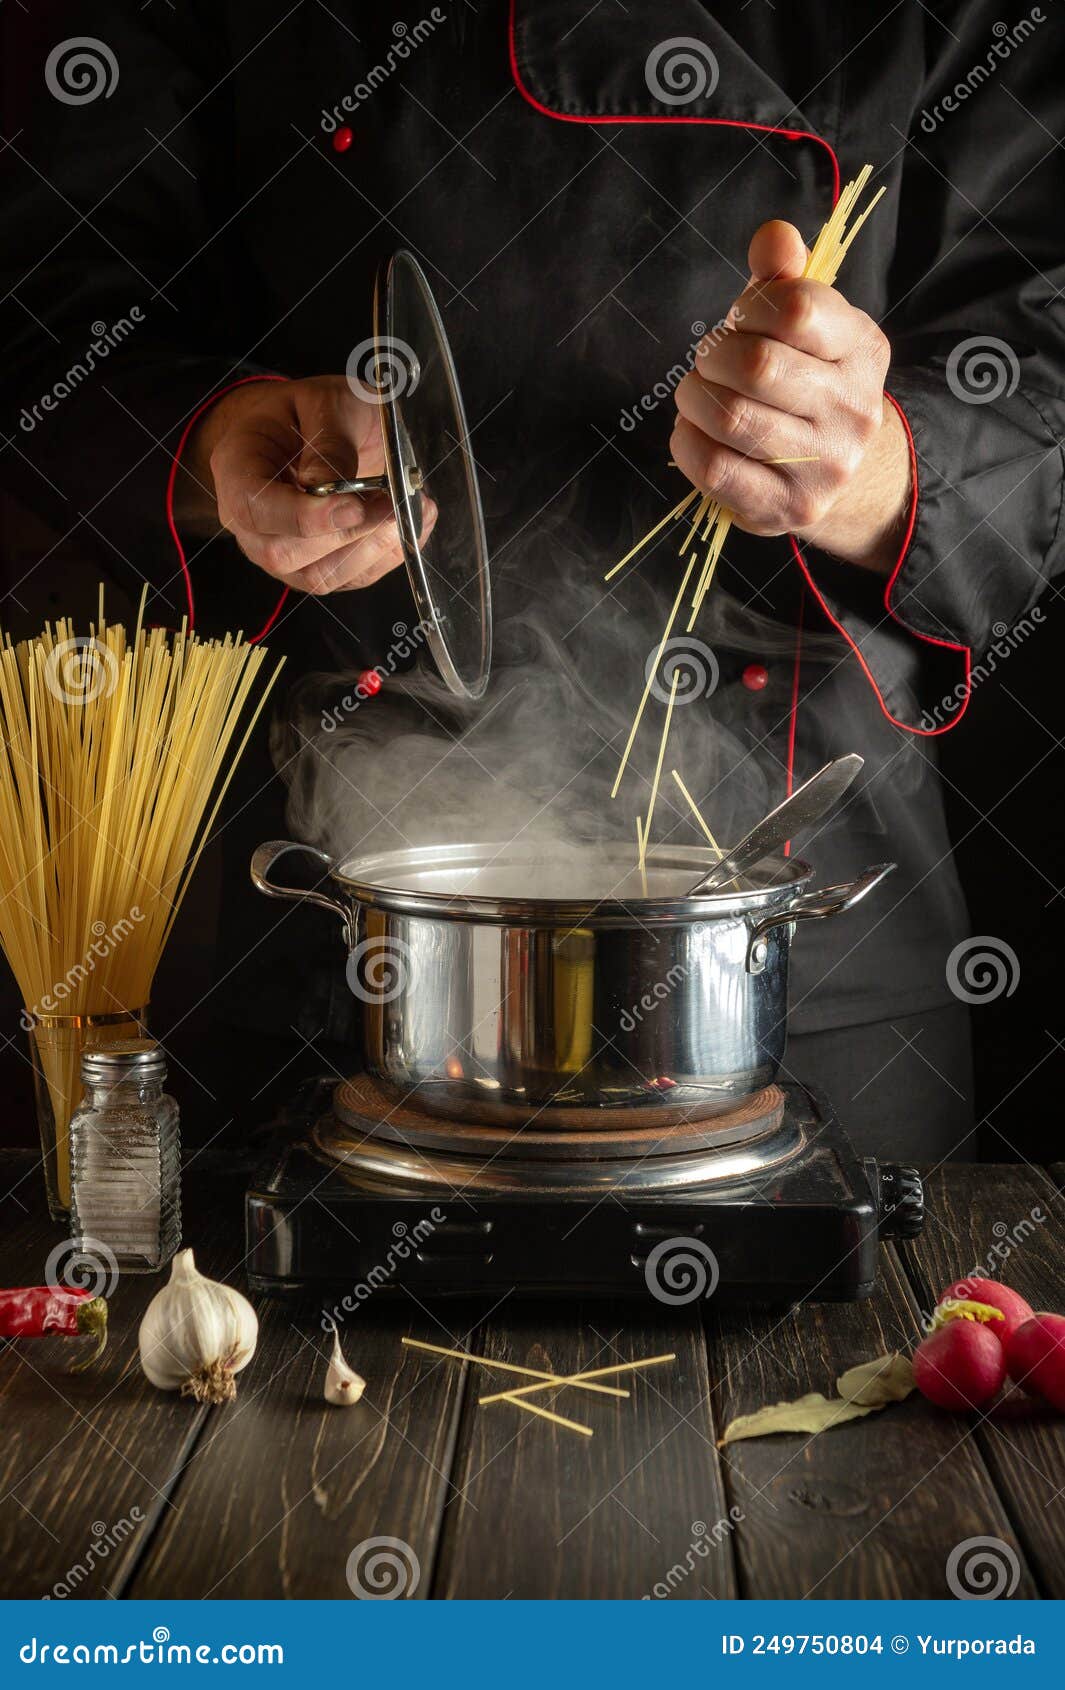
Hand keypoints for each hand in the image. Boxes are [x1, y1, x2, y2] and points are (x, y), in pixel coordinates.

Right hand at [177, 374, 434, 593]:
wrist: (310, 428)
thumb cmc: (309, 412)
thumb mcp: (324, 403)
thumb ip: (329, 442)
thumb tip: (331, 489)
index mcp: (238, 470)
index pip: (256, 509)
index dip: (304, 517)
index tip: (353, 507)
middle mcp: (251, 523)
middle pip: (285, 554)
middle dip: (348, 534)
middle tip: (394, 502)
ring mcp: (281, 552)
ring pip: (319, 577)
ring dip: (371, 550)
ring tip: (408, 511)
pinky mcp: (316, 568)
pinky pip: (349, 579)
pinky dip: (386, 556)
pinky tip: (411, 524)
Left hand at [671, 221, 909, 573]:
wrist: (838, 472)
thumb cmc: (806, 380)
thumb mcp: (807, 322)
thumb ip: (784, 277)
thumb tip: (774, 236)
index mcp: (861, 349)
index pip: (796, 310)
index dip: (749, 309)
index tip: (740, 321)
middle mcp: (852, 409)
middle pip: (756, 366)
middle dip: (713, 356)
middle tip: (710, 362)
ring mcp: (823, 465)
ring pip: (730, 417)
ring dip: (694, 399)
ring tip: (698, 396)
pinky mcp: (786, 507)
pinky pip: (715, 469)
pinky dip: (687, 443)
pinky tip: (693, 432)